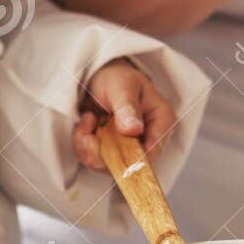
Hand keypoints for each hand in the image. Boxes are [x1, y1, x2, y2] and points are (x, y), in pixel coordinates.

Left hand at [73, 57, 177, 171]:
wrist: (100, 78)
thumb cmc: (118, 78)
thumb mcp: (123, 86)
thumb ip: (128, 107)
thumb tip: (134, 130)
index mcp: (161, 122)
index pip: (153, 151)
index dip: (131, 157)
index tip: (107, 143)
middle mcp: (147, 140)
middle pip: (128, 165)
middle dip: (101, 150)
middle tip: (89, 125)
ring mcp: (128, 149)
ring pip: (106, 165)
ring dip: (88, 145)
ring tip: (87, 119)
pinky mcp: (109, 153)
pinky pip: (92, 160)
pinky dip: (82, 143)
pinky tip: (86, 123)